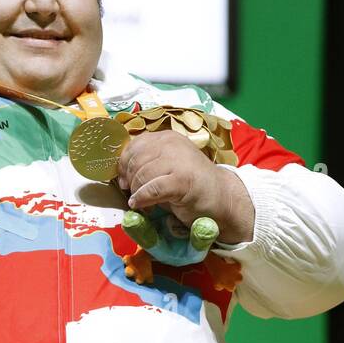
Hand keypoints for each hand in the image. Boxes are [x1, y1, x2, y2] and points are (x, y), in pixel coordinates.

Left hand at [116, 131, 254, 244]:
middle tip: (133, 193)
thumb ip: (146, 165)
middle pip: (135, 160)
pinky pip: (152, 188)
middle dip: (130, 179)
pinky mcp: (182, 179)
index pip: (134, 145)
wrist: (222, 197)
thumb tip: (121, 175)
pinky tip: (141, 205)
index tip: (125, 181)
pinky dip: (142, 199)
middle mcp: (172, 144)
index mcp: (166, 137)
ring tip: (141, 201)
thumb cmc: (191, 186)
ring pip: (141, 174)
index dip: (124, 164)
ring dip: (136, 191)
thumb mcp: (166, 168)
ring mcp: (178, 160)